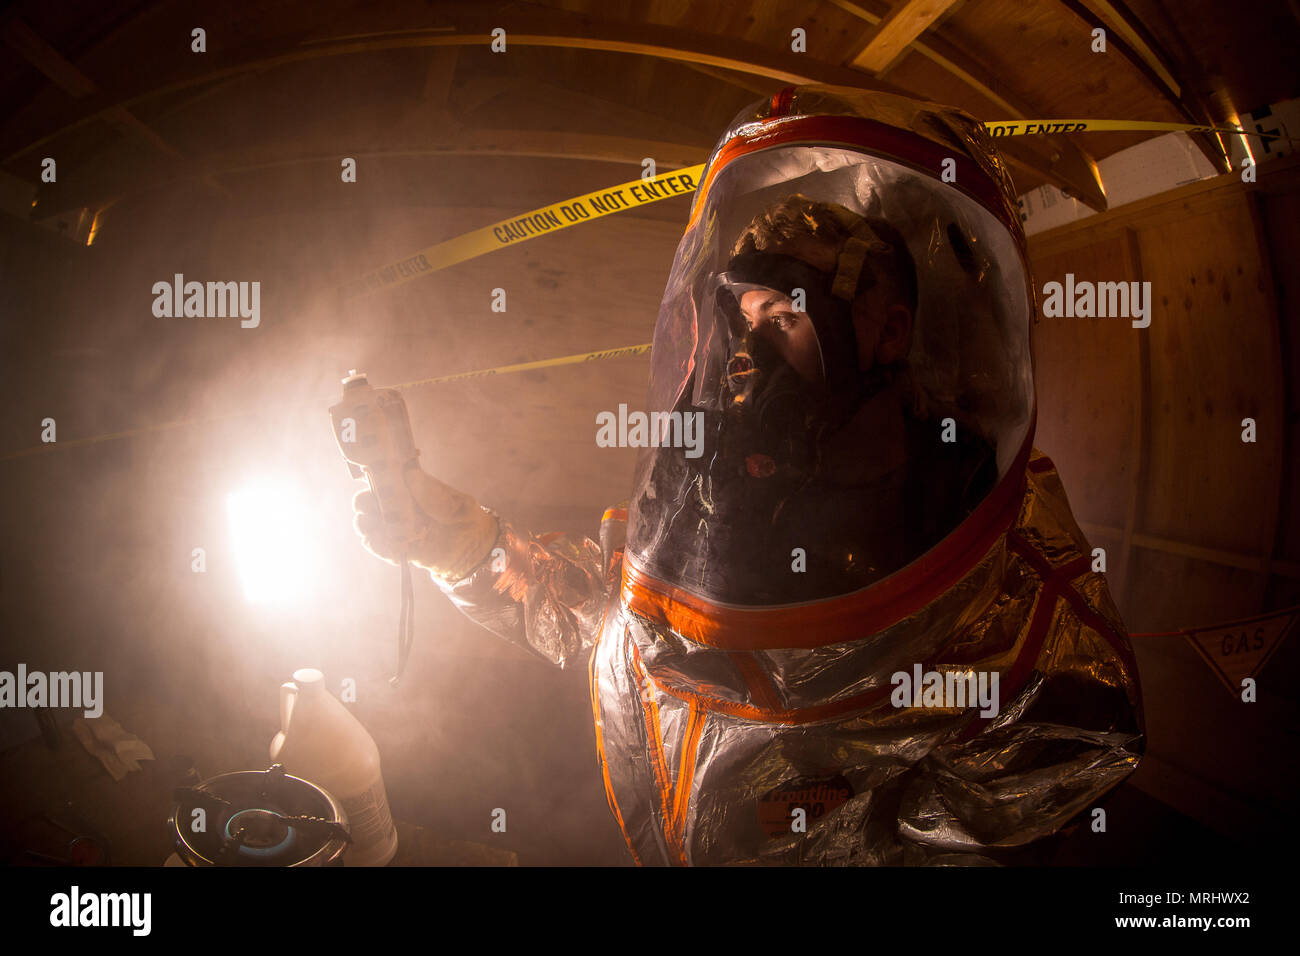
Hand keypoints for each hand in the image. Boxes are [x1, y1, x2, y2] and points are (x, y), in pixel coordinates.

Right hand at [352, 466, 498, 582]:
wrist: (471, 547)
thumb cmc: (464, 516)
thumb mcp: (459, 505)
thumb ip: (436, 495)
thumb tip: (412, 476)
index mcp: (407, 486)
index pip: (380, 477)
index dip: (376, 480)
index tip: (385, 488)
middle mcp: (394, 504)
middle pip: (362, 501)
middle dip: (367, 506)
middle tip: (388, 514)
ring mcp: (391, 525)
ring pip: (364, 524)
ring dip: (374, 529)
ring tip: (399, 534)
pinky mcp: (394, 545)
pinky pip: (376, 546)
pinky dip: (383, 548)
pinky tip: (401, 550)